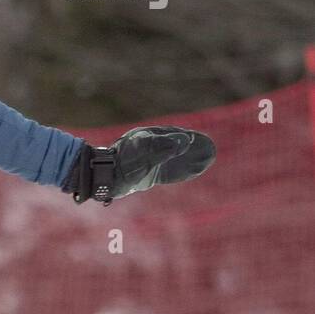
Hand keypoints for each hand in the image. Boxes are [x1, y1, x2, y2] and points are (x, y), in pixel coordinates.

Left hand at [67, 126, 215, 204]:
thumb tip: (184, 140)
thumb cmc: (122, 164)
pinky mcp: (146, 173)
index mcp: (146, 137)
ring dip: (189, 159)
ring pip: (173, 159)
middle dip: (192, 148)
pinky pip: (168, 170)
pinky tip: (191, 171)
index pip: (172, 135)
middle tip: (210, 150)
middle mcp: (147, 147)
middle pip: (175, 146)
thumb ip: (163, 146)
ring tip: (206, 160)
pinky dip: (181, 170)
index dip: (189, 138)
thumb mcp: (144, 153)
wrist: (104, 179)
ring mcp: (147, 161)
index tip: (204, 141)